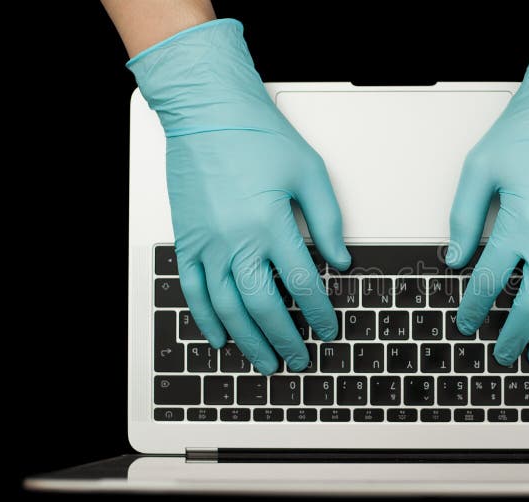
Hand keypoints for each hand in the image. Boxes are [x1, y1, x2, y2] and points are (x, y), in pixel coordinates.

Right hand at [129, 20, 349, 373]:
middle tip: (298, 360)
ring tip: (265, 361)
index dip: (318, 313)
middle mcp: (236, 240)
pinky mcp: (188, 241)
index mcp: (271, 224)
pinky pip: (193, 291)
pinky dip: (205, 320)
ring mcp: (207, 244)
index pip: (301, 284)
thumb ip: (327, 220)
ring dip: (248, 340)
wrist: (207, 113)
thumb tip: (340, 260)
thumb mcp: (309, 172)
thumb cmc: (258, 137)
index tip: (329, 329)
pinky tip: (219, 339)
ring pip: (227, 308)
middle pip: (263, 307)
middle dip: (285, 339)